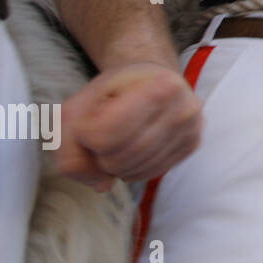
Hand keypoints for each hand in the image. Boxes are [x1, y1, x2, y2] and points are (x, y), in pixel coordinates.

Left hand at [55, 62, 201, 189]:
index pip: (104, 136)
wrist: (150, 77)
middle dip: (99, 153)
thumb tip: (102, 185)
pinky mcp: (192, 145)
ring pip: (134, 170)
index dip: (85, 134)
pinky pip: (149, 174)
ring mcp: (192, 128)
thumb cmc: (113, 91)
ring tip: (118, 140)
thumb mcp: (77, 108)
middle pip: (118, 158)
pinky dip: (131, 169)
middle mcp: (183, 108)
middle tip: (103, 131)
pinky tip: (132, 150)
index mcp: (159, 86)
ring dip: (114, 164)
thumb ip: (70, 149)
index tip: (91, 117)